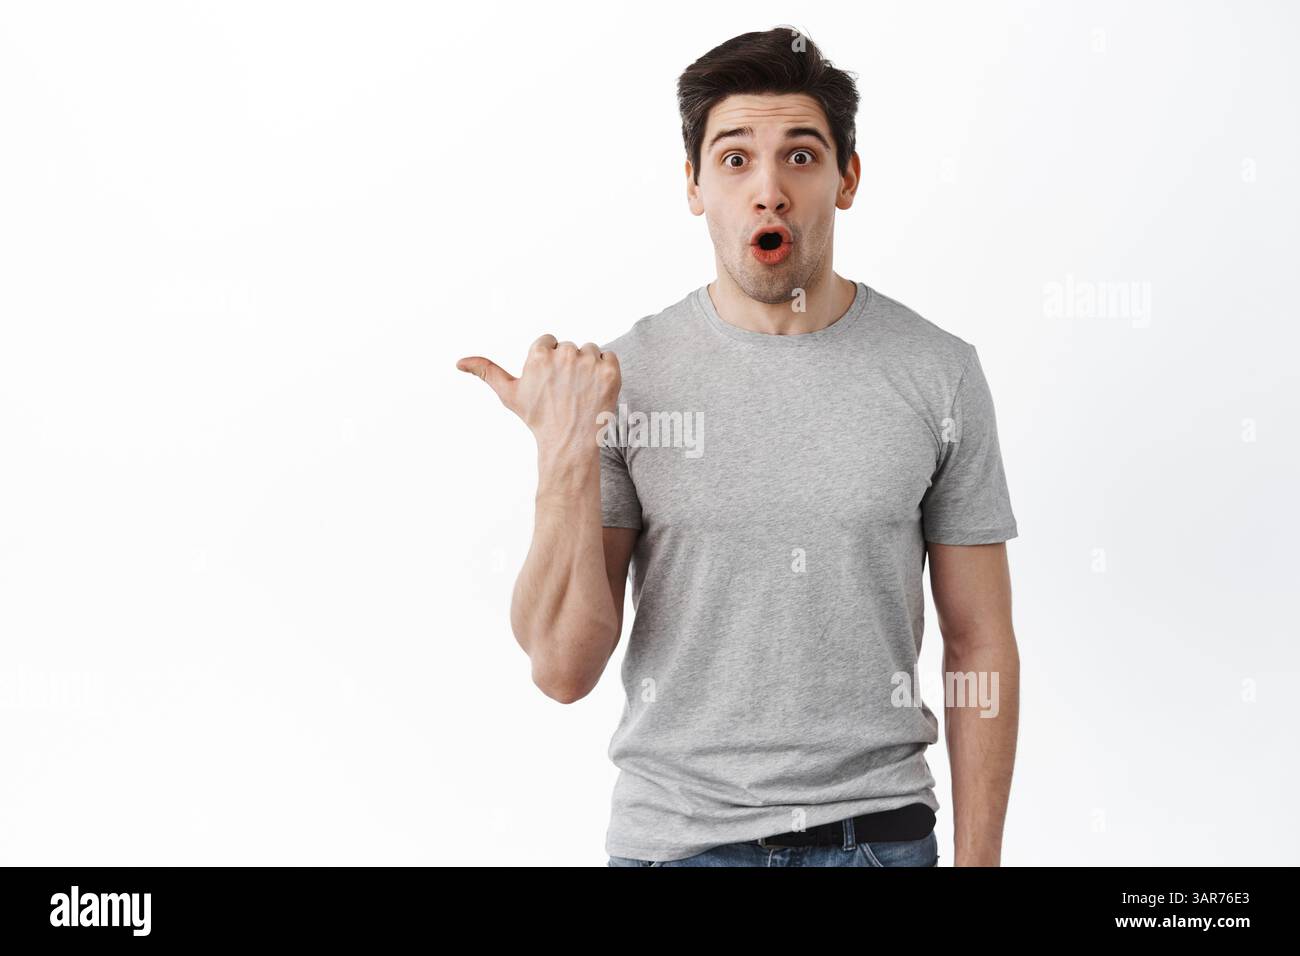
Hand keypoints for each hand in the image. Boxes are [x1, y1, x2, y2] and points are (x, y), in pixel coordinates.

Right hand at [456, 334, 620, 453]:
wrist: (569, 444)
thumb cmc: (538, 419)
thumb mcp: (509, 394)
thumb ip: (486, 371)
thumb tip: (458, 362)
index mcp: (539, 354)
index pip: (548, 342)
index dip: (549, 362)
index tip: (550, 383)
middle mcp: (564, 354)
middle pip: (569, 347)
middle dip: (568, 365)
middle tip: (565, 392)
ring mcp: (589, 363)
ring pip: (590, 351)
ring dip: (588, 367)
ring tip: (580, 392)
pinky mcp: (610, 372)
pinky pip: (610, 357)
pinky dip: (606, 371)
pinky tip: (596, 390)